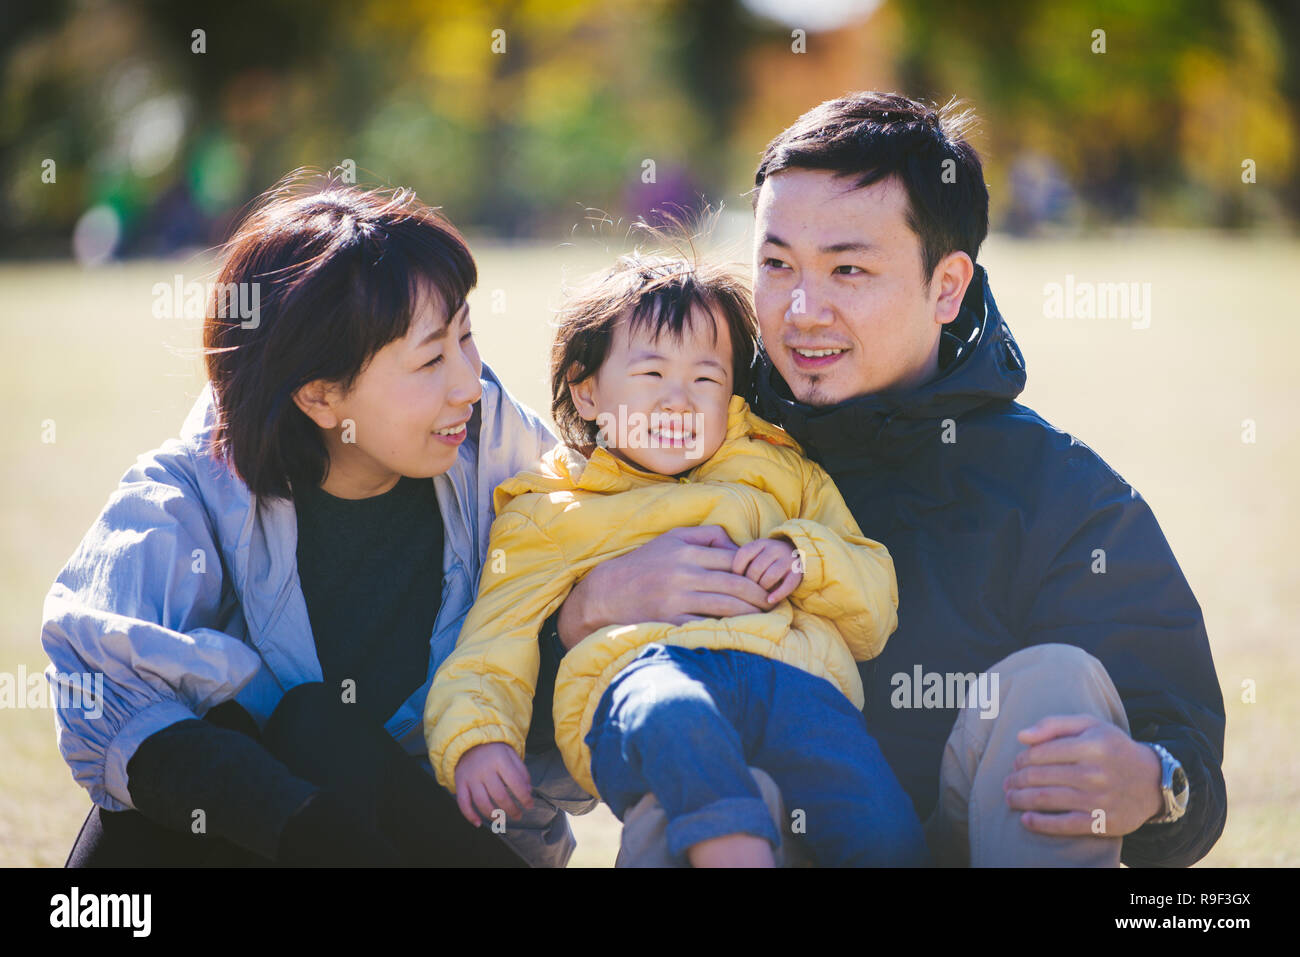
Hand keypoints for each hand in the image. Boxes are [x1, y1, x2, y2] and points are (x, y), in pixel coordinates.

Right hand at [453, 742, 533, 827]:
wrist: (469, 741)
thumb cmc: (494, 750)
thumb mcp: (511, 754)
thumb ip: (521, 772)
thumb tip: (528, 792)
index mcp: (500, 760)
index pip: (515, 783)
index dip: (524, 797)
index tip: (529, 806)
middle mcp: (484, 769)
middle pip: (499, 795)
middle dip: (511, 809)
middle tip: (518, 815)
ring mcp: (471, 777)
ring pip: (481, 802)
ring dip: (493, 815)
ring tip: (502, 820)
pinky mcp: (460, 782)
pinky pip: (463, 802)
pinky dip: (469, 815)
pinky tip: (478, 823)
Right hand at [555, 525, 773, 645]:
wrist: (608, 593)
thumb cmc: (644, 564)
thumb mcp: (671, 539)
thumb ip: (706, 536)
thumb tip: (737, 545)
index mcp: (686, 552)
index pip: (733, 560)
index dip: (755, 571)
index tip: (767, 580)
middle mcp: (684, 574)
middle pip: (735, 584)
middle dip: (759, 595)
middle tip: (773, 602)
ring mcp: (677, 599)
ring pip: (726, 606)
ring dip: (750, 613)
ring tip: (764, 617)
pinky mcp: (671, 621)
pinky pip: (706, 625)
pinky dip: (725, 629)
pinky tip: (740, 631)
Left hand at [731, 537, 802, 604]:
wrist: (798, 553)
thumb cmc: (767, 559)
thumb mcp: (754, 554)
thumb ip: (740, 562)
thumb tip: (717, 579)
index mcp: (760, 543)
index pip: (741, 556)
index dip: (735, 572)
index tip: (733, 581)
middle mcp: (774, 548)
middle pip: (755, 569)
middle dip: (749, 584)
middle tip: (747, 592)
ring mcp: (787, 559)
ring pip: (769, 577)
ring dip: (762, 590)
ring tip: (759, 596)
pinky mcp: (798, 571)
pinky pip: (787, 585)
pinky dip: (777, 594)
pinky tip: (769, 601)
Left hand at [1002, 714, 1163, 836]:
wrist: (1153, 781)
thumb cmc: (1113, 748)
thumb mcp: (1090, 725)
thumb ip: (1053, 725)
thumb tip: (1021, 736)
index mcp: (1091, 746)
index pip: (1041, 752)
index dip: (1022, 759)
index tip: (1016, 763)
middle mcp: (1094, 773)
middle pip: (1040, 777)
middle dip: (1017, 780)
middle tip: (1007, 783)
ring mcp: (1099, 799)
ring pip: (1047, 799)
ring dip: (1021, 800)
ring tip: (1010, 798)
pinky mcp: (1102, 822)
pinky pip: (1064, 825)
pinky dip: (1040, 823)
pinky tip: (1026, 820)